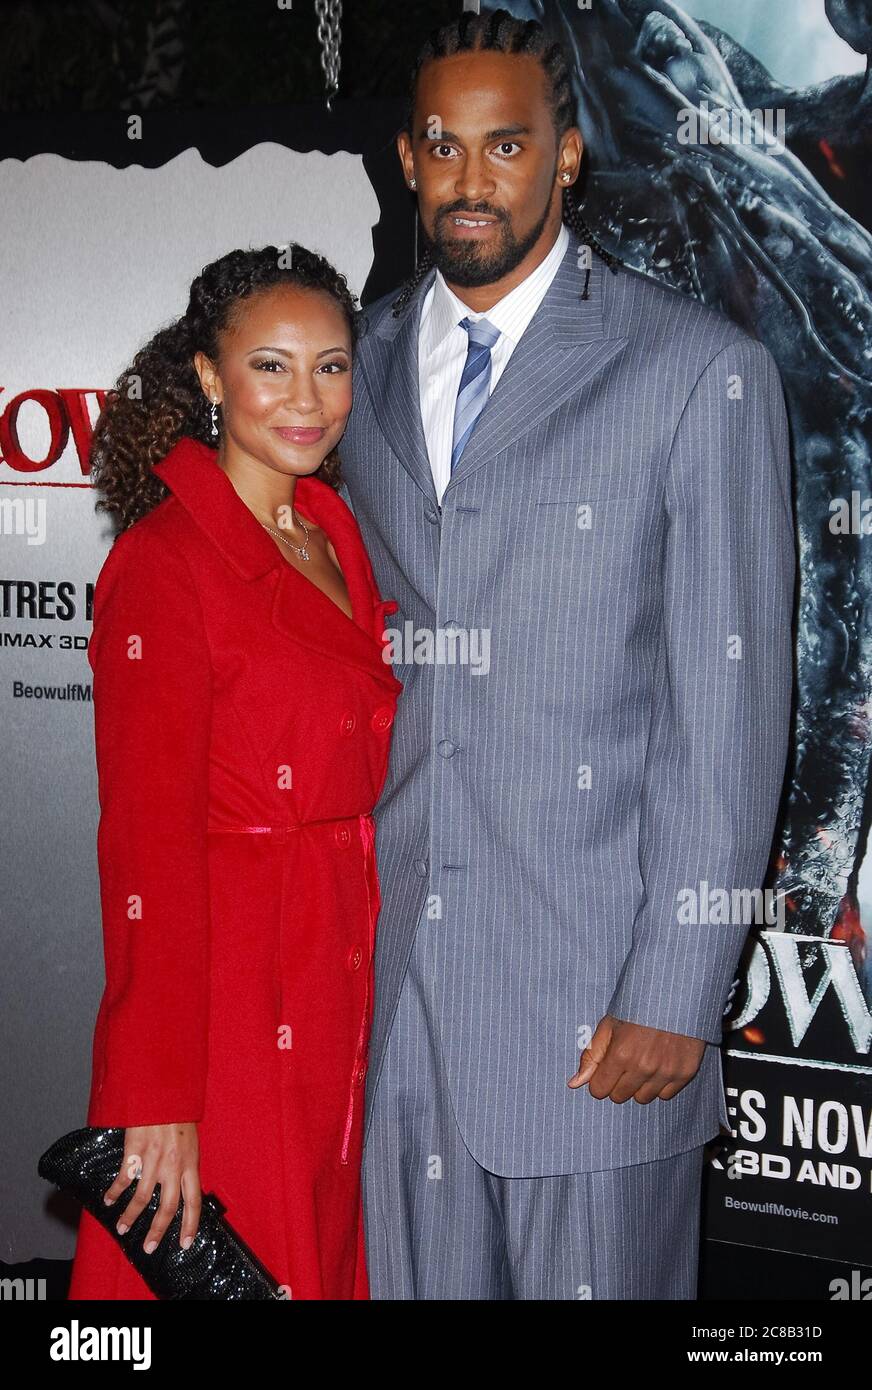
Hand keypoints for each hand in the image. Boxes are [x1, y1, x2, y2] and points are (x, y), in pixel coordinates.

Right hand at [102, 1123, 201, 1252]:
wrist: (163, 1091)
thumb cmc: (178, 1115)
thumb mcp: (191, 1141)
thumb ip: (186, 1165)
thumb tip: (183, 1188)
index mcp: (190, 1163)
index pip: (194, 1201)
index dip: (190, 1225)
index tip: (184, 1243)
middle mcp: (173, 1165)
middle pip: (168, 1207)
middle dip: (158, 1231)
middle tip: (149, 1248)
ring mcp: (154, 1159)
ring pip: (143, 1198)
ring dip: (131, 1216)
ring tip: (123, 1229)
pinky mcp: (135, 1151)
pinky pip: (124, 1178)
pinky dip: (115, 1192)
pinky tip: (108, 1200)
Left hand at [567, 1015, 706, 1102]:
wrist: (676, 995)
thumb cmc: (637, 1008)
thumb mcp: (609, 1025)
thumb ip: (592, 1056)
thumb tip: (574, 1084)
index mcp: (621, 1054)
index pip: (599, 1090)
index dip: (600, 1080)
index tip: (606, 1068)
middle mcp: (644, 1067)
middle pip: (620, 1097)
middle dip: (618, 1083)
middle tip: (626, 1062)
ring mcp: (666, 1072)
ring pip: (643, 1099)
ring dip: (639, 1085)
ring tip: (644, 1062)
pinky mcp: (685, 1073)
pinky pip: (666, 1095)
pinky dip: (660, 1085)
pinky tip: (660, 1065)